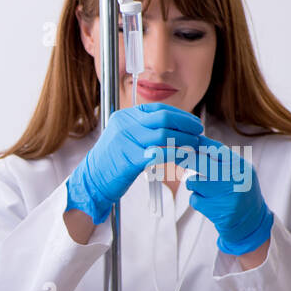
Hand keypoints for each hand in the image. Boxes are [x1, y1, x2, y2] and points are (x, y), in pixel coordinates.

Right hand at [67, 102, 203, 223]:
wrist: (92, 180)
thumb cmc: (111, 161)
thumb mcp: (124, 137)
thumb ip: (143, 129)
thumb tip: (174, 127)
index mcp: (124, 117)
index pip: (158, 109)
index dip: (180, 116)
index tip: (193, 124)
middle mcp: (124, 125)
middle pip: (163, 118)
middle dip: (185, 125)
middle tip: (198, 133)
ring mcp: (126, 141)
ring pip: (164, 135)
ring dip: (183, 141)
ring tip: (193, 146)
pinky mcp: (129, 160)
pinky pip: (159, 154)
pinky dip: (175, 155)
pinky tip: (183, 158)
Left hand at [185, 135, 272, 254]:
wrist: (250, 221)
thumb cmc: (239, 191)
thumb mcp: (238, 172)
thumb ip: (219, 160)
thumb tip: (192, 144)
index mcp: (241, 166)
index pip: (216, 149)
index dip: (198, 145)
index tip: (185, 142)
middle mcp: (235, 179)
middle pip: (201, 164)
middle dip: (187, 160)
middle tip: (180, 159)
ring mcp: (225, 195)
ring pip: (194, 182)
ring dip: (195, 185)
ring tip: (208, 190)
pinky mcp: (215, 210)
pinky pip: (194, 199)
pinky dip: (197, 200)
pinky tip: (210, 203)